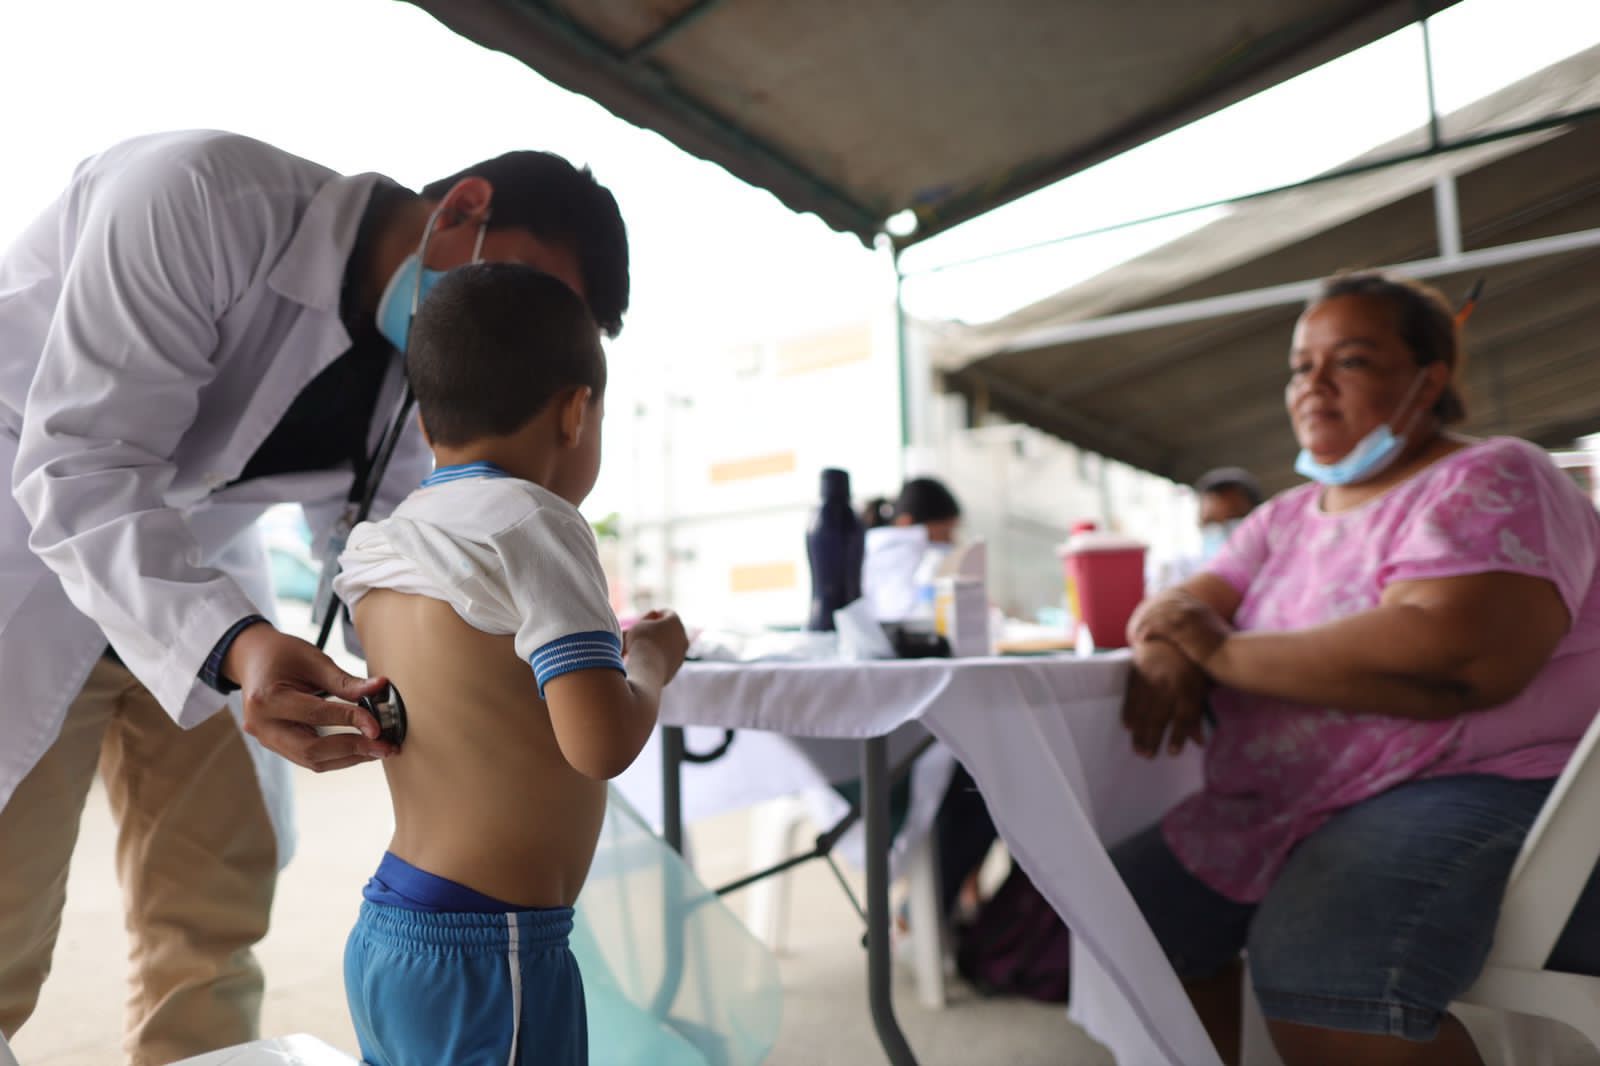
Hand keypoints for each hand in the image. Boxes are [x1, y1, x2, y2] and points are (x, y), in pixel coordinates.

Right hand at [224, 622, 395, 771]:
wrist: (253, 658)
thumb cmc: (283, 654)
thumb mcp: (314, 660)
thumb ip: (345, 681)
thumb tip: (381, 688)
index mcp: (267, 699)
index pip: (317, 715)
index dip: (351, 721)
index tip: (379, 726)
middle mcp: (262, 726)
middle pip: (311, 750)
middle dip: (353, 750)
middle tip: (386, 747)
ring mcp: (266, 739)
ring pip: (312, 760)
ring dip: (350, 758)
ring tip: (381, 750)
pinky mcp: (277, 745)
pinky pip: (309, 758)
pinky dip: (338, 756)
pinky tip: (362, 749)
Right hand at [623, 609, 688, 684]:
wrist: (647, 669)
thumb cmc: (641, 642)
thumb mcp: (638, 625)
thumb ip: (647, 619)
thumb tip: (654, 616)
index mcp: (676, 622)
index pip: (667, 614)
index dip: (654, 616)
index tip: (643, 621)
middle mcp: (683, 636)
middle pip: (670, 630)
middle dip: (658, 631)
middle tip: (642, 634)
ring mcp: (681, 653)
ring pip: (669, 646)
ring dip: (659, 645)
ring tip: (642, 649)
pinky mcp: (676, 668)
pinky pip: (666, 659)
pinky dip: (659, 658)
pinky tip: (646, 661)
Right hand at [1122, 638, 1211, 757]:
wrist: (1168, 632)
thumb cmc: (1190, 662)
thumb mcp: (1201, 685)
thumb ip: (1198, 713)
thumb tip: (1200, 742)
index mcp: (1188, 686)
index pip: (1184, 716)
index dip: (1178, 736)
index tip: (1172, 753)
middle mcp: (1168, 684)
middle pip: (1160, 716)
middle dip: (1154, 738)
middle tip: (1147, 756)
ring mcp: (1150, 678)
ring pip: (1143, 709)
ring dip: (1139, 731)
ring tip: (1137, 749)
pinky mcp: (1136, 673)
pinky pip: (1131, 696)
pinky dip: (1129, 712)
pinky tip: (1128, 726)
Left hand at [1130, 590, 1233, 668]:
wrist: (1233, 656)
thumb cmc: (1227, 651)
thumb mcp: (1215, 633)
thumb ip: (1204, 628)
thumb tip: (1197, 636)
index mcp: (1199, 607)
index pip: (1172, 596)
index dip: (1157, 604)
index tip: (1146, 613)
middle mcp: (1192, 608)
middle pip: (1161, 604)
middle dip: (1146, 614)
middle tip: (1135, 625)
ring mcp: (1187, 617)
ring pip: (1156, 615)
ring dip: (1143, 624)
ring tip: (1134, 635)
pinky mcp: (1182, 629)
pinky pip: (1158, 626)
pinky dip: (1147, 631)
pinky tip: (1140, 639)